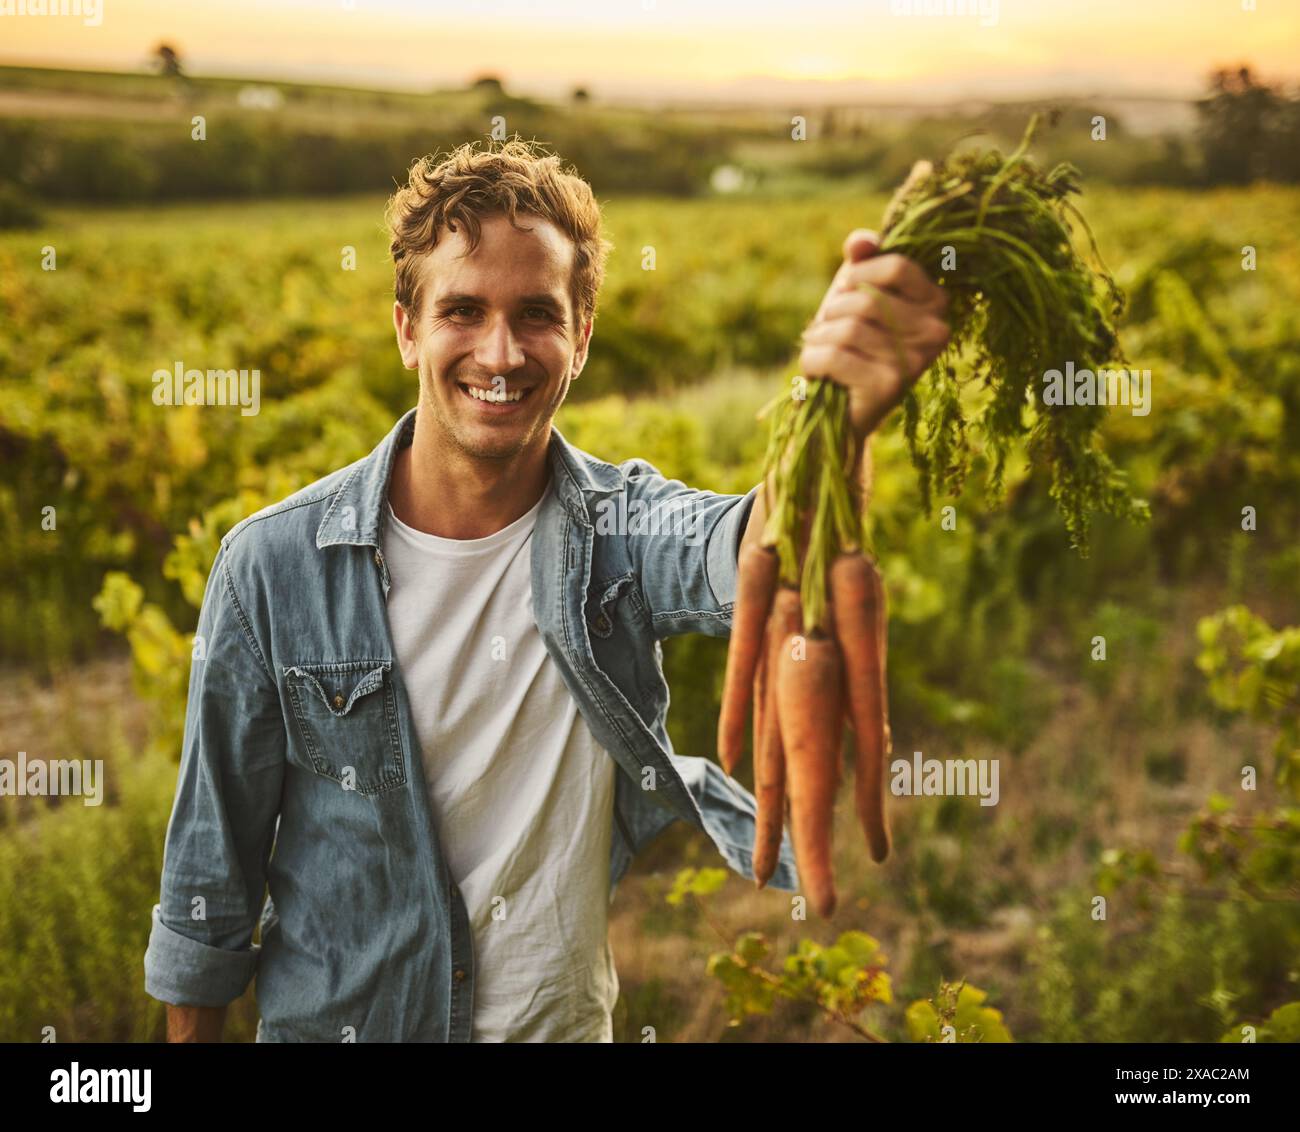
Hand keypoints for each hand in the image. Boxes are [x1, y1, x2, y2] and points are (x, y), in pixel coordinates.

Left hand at [800, 225, 950, 439]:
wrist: (841, 411)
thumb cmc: (851, 344)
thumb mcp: (857, 293)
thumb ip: (862, 261)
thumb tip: (860, 241)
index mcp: (937, 303)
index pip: (896, 266)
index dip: (859, 273)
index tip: (846, 291)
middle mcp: (937, 332)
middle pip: (867, 299)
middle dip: (834, 310)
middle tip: (830, 329)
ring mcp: (916, 361)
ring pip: (847, 328)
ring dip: (820, 337)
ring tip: (824, 350)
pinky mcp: (889, 387)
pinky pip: (833, 356)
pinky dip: (812, 360)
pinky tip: (818, 373)